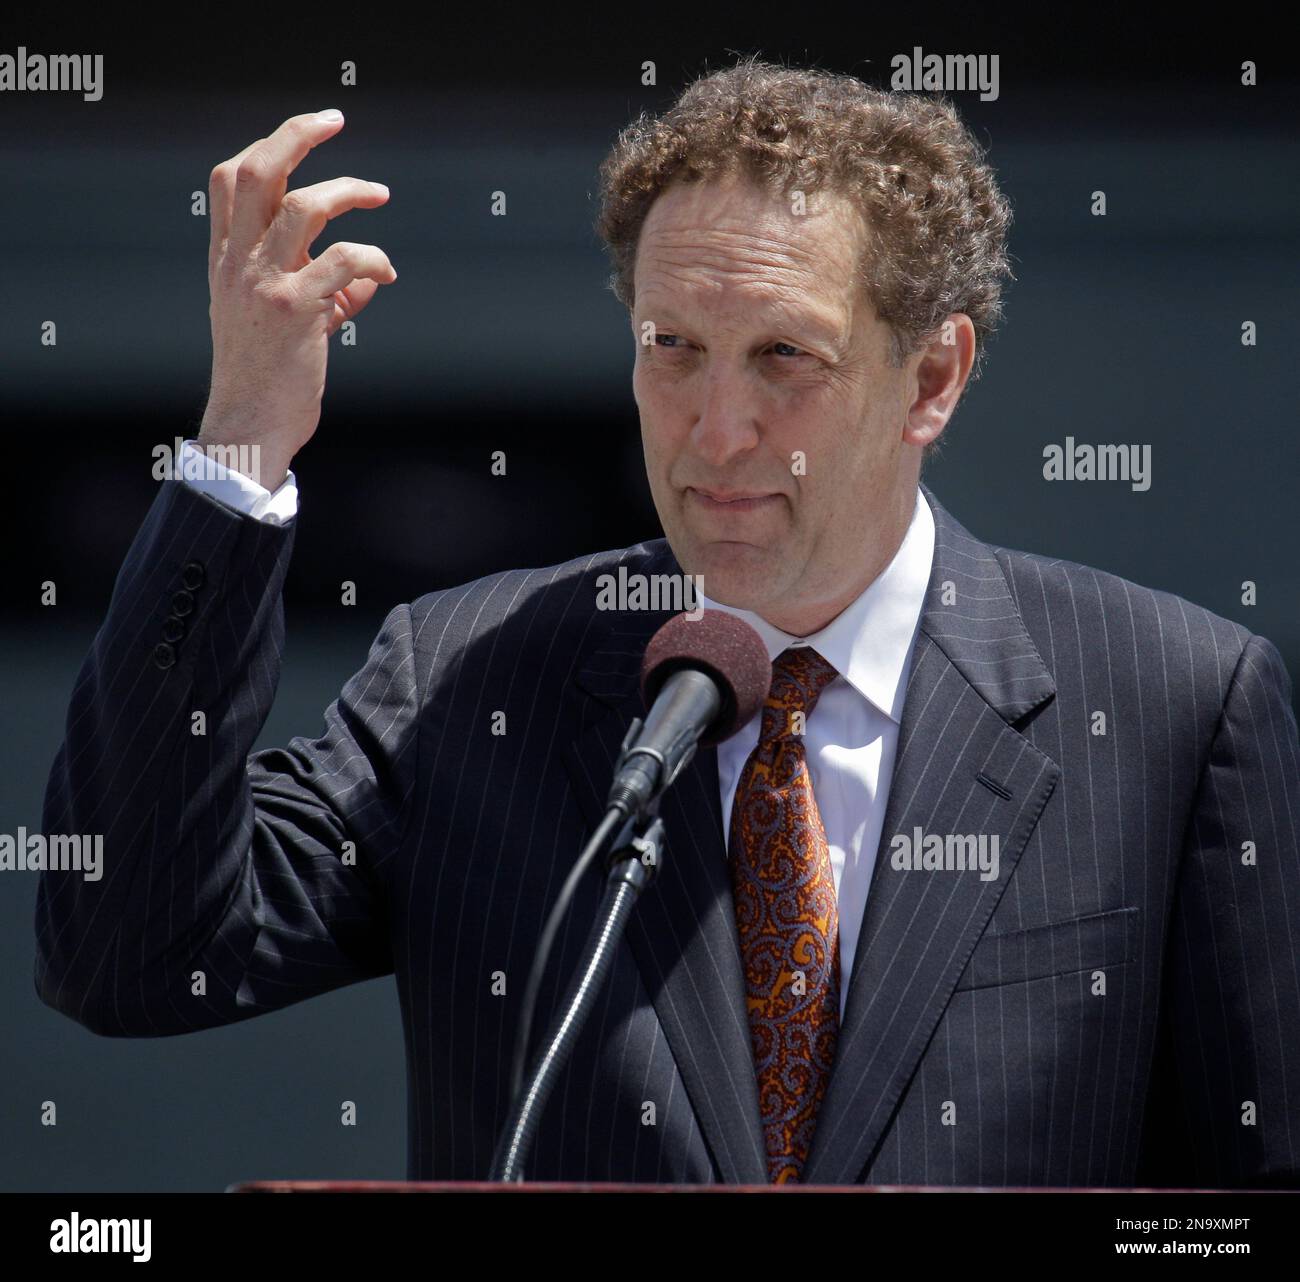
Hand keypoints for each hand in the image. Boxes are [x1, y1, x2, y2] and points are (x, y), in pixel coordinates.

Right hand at [197, 109, 395, 489]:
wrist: (251, 426)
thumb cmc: (270, 379)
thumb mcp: (284, 324)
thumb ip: (320, 292)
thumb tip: (366, 278)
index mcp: (226, 260)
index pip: (232, 179)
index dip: (270, 146)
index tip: (307, 135)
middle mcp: (238, 263)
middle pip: (259, 171)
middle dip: (299, 134)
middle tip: (336, 120)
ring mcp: (265, 284)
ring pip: (304, 206)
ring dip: (349, 191)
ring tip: (380, 196)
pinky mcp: (297, 310)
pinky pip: (345, 260)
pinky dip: (374, 257)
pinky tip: (386, 272)